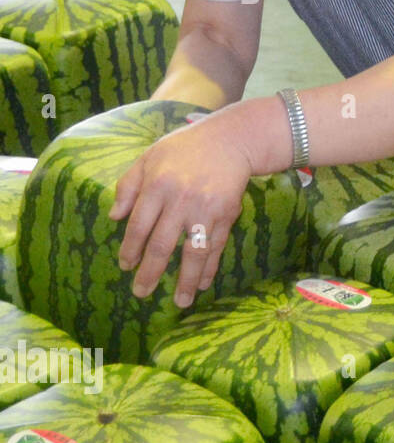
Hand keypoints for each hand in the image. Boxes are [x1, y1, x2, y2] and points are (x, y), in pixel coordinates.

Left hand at [109, 112, 255, 308]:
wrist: (230, 141)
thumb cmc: (184, 149)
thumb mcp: (149, 158)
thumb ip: (128, 185)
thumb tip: (113, 216)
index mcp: (157, 186)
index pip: (138, 226)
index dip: (130, 249)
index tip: (125, 266)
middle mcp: (181, 200)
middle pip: (162, 245)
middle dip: (150, 272)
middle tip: (141, 293)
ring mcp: (206, 209)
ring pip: (193, 251)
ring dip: (185, 279)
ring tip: (180, 301)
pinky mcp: (227, 214)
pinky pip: (217, 246)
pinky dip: (210, 267)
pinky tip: (203, 283)